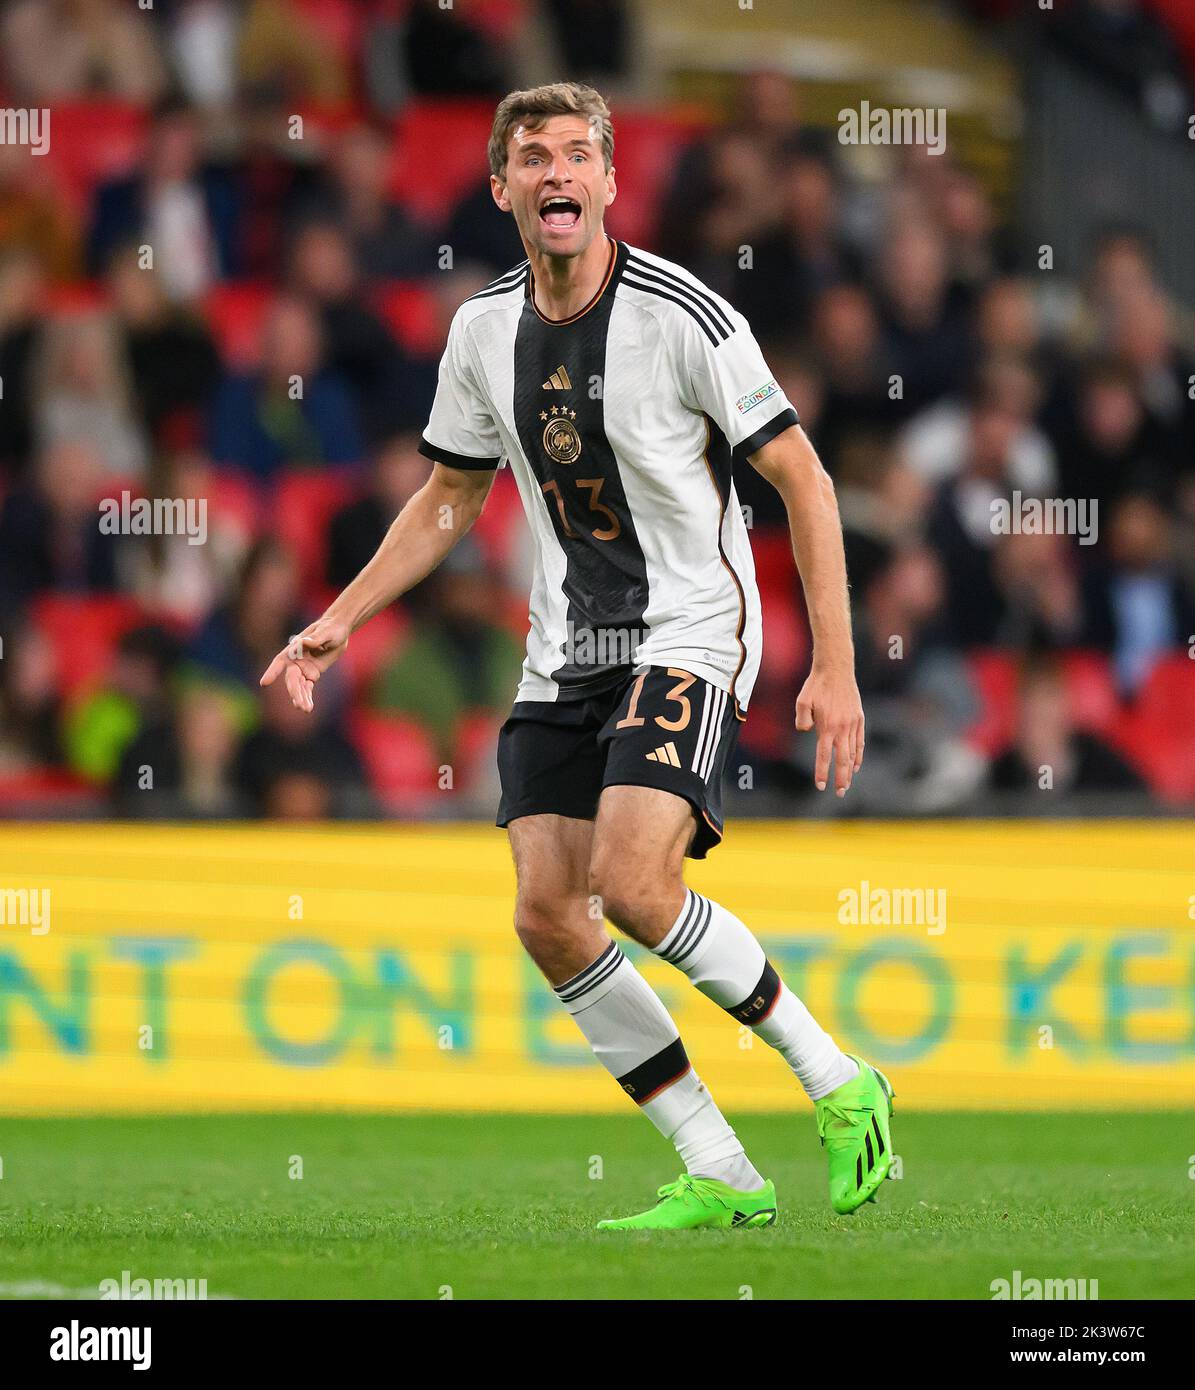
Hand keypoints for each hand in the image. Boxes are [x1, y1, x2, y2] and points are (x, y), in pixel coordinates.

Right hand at [259, 616, 349, 712]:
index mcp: (295, 648)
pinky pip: (307, 687)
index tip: (264, 683)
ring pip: (299, 686)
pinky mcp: (312, 674)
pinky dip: (307, 696)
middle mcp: (296, 660)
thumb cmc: (330, 628)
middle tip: (300, 704)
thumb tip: (305, 642)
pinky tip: (307, 707)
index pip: (280, 661)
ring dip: (301, 697)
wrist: (338, 631)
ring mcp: (303, 668)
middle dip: (295, 691)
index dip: (272, 671)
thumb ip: (315, 638)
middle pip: (291, 678)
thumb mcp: (325, 632)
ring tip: (306, 709)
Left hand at [795, 662, 864, 795]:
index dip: (823, 772)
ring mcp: (853, 723)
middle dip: (841, 779)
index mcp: (827, 726)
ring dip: (850, 770)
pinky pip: (860, 741)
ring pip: (853, 753)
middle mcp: (842, 728)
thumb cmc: (815, 685)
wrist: (836, 669)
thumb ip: (802, 720)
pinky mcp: (859, 718)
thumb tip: (807, 732)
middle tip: (839, 793)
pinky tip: (856, 765)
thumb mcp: (802, 701)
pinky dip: (859, 755)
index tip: (821, 786)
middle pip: (843, 760)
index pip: (824, 756)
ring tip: (847, 784)